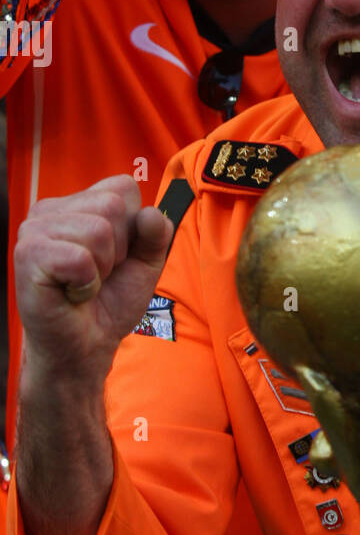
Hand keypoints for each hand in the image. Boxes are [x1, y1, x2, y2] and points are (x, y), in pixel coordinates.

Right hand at [14, 175, 171, 385]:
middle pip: (112, 205)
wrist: (87, 346)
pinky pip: (79, 258)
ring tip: (84, 284)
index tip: (116, 257)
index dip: (133, 228)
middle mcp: (50, 209)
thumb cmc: (109, 301)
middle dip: (119, 249)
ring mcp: (34, 230)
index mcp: (76, 203)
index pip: (123, 187)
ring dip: (102, 269)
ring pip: (98, 230)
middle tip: (98, 274)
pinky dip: (86, 283)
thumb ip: (156, 234)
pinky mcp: (28, 255)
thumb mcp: (145, 262)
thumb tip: (151, 214)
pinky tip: (71, 293)